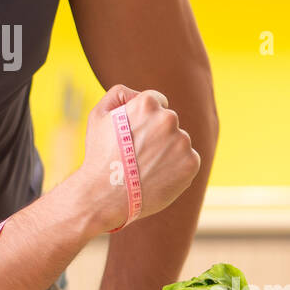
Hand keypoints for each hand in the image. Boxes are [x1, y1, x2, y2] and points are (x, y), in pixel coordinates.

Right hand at [75, 84, 200, 231]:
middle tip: (139, 155)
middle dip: (157, 135)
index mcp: (147, 103)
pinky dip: (177, 168)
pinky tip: (158, 177)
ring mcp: (182, 141)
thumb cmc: (99, 155)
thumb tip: (138, 94)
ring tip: (146, 168)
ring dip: (168, 152)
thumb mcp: (98, 115)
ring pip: (179, 142)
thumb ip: (118, 94)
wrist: (105, 195)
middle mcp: (168, 118)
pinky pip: (188, 160)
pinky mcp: (191, 162)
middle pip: (169, 122)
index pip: (157, 102)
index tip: (136, 136)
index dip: (145, 120)